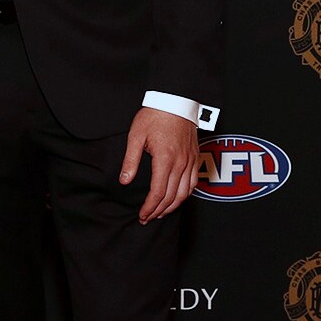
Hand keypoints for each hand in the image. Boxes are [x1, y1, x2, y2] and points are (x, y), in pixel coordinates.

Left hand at [119, 107, 198, 224]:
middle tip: (147, 218)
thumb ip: (130, 161)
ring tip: (160, 213)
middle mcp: (181, 163)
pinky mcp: (195, 158)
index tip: (142, 215)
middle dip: (158, 211)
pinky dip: (185, 196)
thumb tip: (124, 181)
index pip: (158, 192)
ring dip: (172, 207)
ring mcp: (190, 161)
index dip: (150, 207)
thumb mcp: (136, 136)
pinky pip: (193, 183)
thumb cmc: (154, 116)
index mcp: (165, 158)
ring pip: (184, 193)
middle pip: (171, 197)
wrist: (174, 101)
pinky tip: (176, 199)